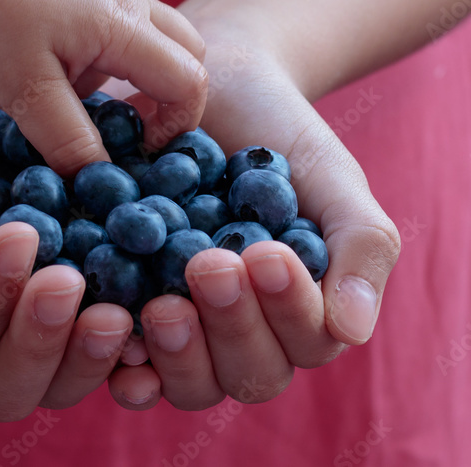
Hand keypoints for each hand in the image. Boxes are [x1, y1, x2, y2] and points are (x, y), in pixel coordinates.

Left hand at [0, 0, 208, 175]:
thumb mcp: (25, 92)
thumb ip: (68, 139)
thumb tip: (98, 180)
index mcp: (126, 25)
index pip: (189, 81)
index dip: (176, 126)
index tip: (140, 151)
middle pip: (189, 52)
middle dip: (172, 98)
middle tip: (131, 130)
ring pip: (156, 35)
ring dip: (137, 76)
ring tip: (81, 100)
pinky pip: (122, 21)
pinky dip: (111, 54)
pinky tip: (59, 68)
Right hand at [0, 33, 133, 419]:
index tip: (18, 236)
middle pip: (18, 386)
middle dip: (43, 341)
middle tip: (69, 282)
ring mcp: (50, 325)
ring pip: (74, 373)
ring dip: (97, 350)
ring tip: (127, 304)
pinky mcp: (100, 294)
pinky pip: (127, 328)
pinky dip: (148, 324)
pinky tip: (169, 288)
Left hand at [105, 22, 400, 410]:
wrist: (208, 88)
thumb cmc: (280, 134)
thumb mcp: (331, 177)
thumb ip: (360, 244)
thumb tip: (354, 331)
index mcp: (304, 313)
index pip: (307, 341)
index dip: (289, 310)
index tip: (266, 254)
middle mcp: (246, 338)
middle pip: (249, 373)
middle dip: (232, 326)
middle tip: (209, 266)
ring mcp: (187, 334)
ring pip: (192, 383)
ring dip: (179, 354)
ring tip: (162, 304)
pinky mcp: (127, 316)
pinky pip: (121, 363)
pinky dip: (115, 359)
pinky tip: (110, 331)